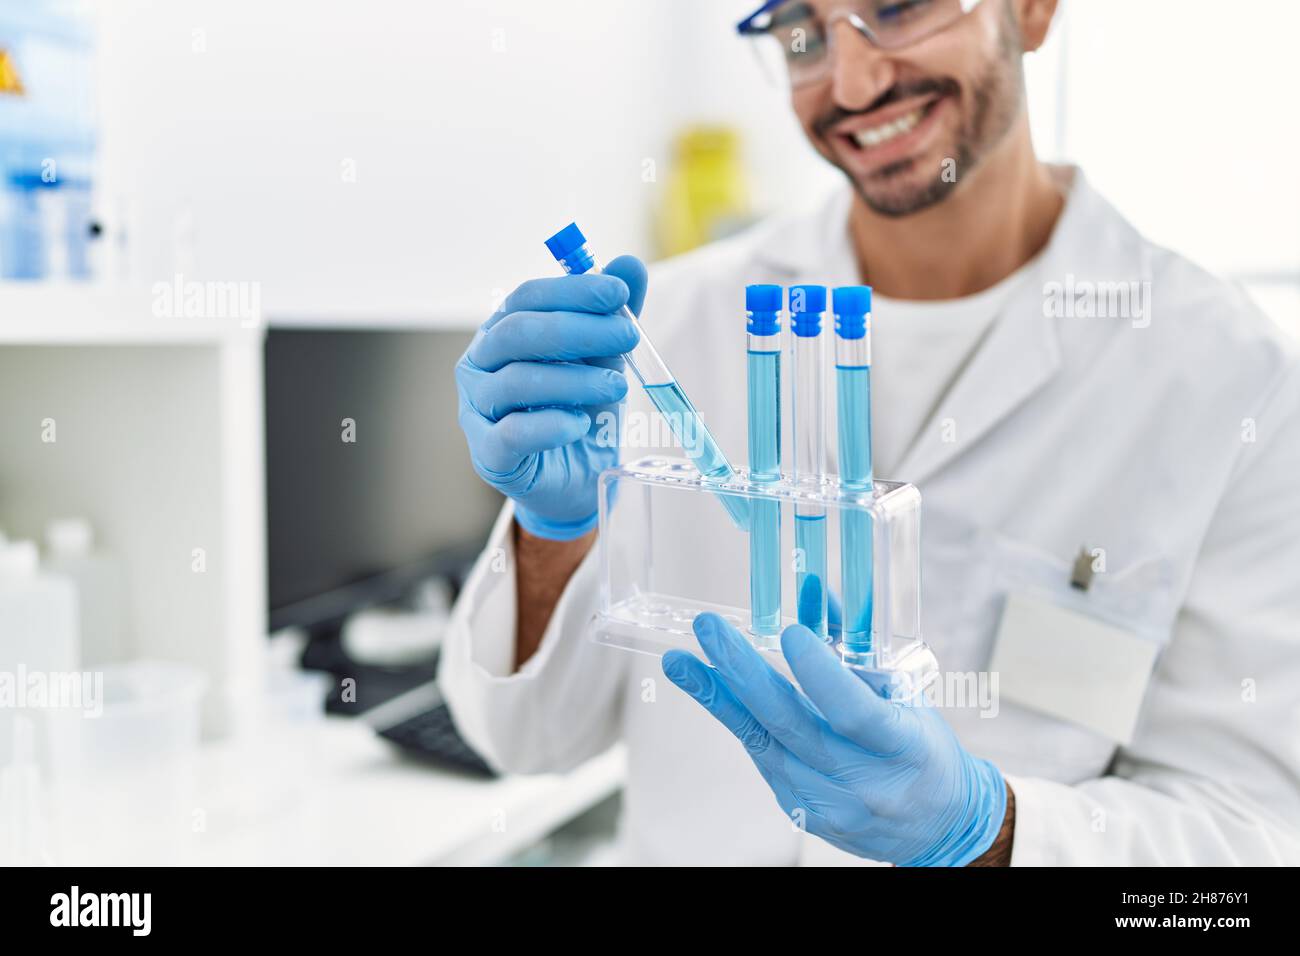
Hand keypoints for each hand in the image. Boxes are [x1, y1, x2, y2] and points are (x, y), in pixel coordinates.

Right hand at [455, 256, 646, 539]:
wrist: (575, 480)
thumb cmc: (581, 410)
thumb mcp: (603, 360)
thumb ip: (613, 316)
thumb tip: (631, 264)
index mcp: (503, 332)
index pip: (528, 297)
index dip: (572, 291)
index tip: (619, 294)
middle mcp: (480, 365)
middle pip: (517, 333)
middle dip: (577, 330)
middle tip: (628, 337)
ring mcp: (478, 410)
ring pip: (515, 382)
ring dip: (572, 380)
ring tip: (617, 385)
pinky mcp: (488, 454)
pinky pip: (511, 434)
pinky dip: (548, 426)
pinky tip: (580, 424)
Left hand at [662, 612, 1007, 865]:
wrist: (938, 827)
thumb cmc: (924, 748)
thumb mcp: (909, 695)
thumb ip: (857, 646)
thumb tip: (812, 591)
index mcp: (901, 747)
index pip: (855, 711)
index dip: (820, 672)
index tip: (791, 632)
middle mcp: (861, 781)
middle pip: (791, 725)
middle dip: (743, 673)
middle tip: (710, 631)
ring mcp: (827, 803)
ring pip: (761, 742)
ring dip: (717, 697)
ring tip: (680, 662)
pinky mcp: (801, 810)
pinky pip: (763, 754)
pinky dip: (738, 717)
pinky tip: (712, 688)